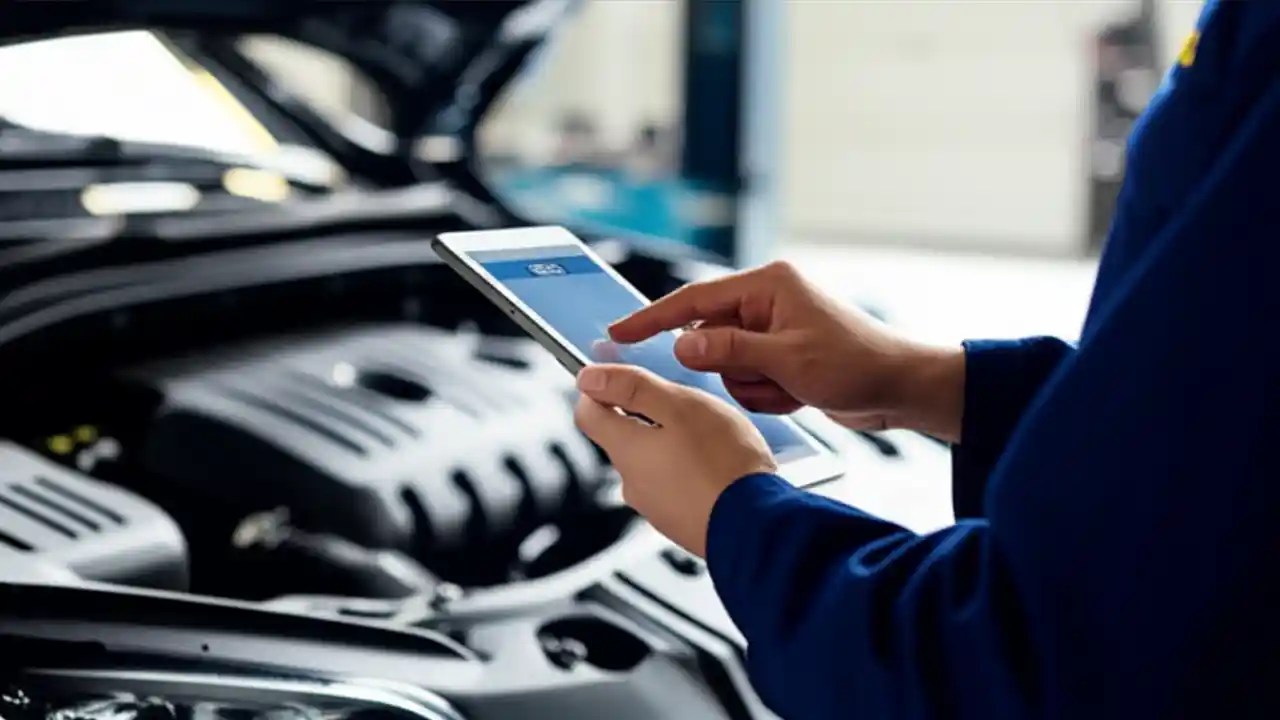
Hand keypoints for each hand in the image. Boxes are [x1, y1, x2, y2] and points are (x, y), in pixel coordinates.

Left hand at [574, 364, 774, 556]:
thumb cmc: (724, 464)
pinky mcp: (679, 523)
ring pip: (652, 463)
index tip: (625, 380)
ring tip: (711, 440)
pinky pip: (675, 487)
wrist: (757, 526)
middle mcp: (632, 482)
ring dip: (672, 446)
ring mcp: (655, 507)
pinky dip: (689, 473)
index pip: (587, 413)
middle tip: (687, 408)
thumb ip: (632, 388)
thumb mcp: (680, 406)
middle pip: (623, 438)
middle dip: (648, 418)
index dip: (601, 391)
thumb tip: (589, 379)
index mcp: (625, 450)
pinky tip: (719, 468)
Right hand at [609, 261, 965, 441]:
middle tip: (772, 379)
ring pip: (728, 367)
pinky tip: (798, 395)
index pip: (694, 301)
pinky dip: (768, 395)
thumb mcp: (788, 360)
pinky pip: (749, 381)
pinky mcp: (779, 357)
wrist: (900, 389)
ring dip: (755, 387)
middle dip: (736, 370)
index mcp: (767, 285)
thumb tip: (681, 346)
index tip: (617, 332)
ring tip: (792, 388)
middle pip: (710, 340)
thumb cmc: (855, 364)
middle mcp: (766, 302)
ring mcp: (772, 331)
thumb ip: (730, 351)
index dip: (653, 318)